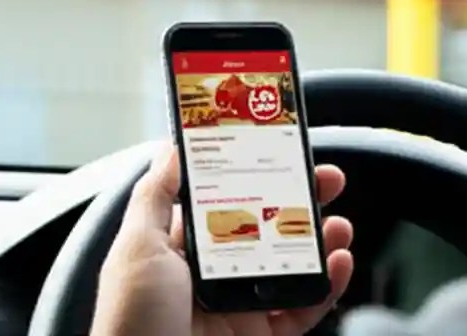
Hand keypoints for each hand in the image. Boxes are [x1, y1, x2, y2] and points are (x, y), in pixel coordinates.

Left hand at [92, 143, 353, 335]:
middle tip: (326, 179)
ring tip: (338, 224)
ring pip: (293, 266)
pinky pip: (305, 310)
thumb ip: (154, 196)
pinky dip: (328, 287)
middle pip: (268, 228)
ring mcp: (241, 307)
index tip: (280, 151)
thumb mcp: (135, 248)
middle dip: (301, 200)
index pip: (225, 200)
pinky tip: (338, 264)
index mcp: (181, 250)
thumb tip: (171, 147)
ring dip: (321, 241)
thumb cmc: (129, 322)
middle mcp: (214, 276)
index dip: (256, 174)